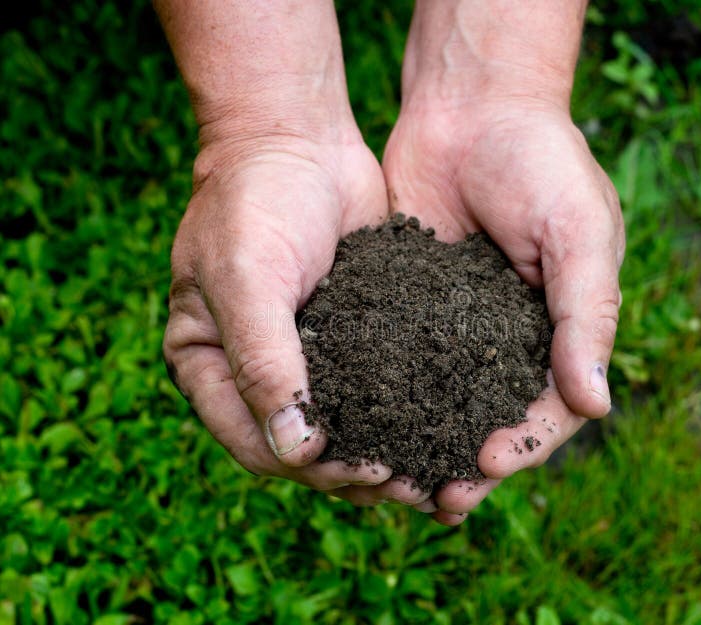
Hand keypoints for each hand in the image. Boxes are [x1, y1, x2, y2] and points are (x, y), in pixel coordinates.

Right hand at [163, 131, 429, 507]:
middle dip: (354, 472)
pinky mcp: (349, 333)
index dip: (309, 466)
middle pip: (304, 446)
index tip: (366, 471)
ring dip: (384, 451)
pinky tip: (441, 427)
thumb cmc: (255, 200)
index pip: (255, 440)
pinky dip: (401, 410)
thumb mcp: (246, 278)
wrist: (296, 138)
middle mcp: (256, 369)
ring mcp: (305, 353)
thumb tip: (295, 450)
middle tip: (412, 486)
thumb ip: (264, 362)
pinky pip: (373, 384)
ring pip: (344, 424)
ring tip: (433, 474)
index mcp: (209, 364)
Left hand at [383, 98, 624, 524]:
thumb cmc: (542, 161)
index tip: (491, 462)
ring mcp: (457, 324)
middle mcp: (508, 335)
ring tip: (401, 484)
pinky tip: (366, 423)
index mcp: (560, 328)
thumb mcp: (579, 233)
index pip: (551, 405)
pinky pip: (400, 358)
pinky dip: (388, 394)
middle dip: (471, 461)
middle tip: (442, 499)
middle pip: (493, 416)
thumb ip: (586, 315)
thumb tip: (595, 404)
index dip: (526, 440)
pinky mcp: (410, 304)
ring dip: (426, 443)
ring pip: (444, 400)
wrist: (474, 106)